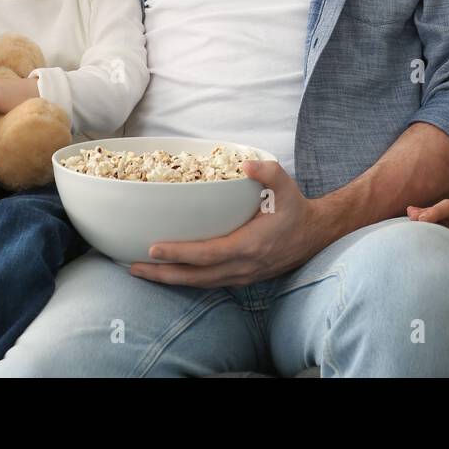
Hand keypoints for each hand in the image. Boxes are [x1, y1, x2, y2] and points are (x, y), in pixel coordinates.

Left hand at [128, 160, 327, 287]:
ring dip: (171, 280)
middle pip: (196, 277)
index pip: (207, 254)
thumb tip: (244, 164)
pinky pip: (209, 283)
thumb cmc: (295, 209)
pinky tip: (169, 273)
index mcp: (250, 245)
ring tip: (143, 272)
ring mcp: (242, 276)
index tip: (153, 248)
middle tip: (134, 267)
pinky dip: (186, 280)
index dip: (179, 253)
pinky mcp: (242, 278)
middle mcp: (243, 266)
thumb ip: (267, 172)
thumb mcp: (286, 185)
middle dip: (164, 274)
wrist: (315, 235)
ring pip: (200, 284)